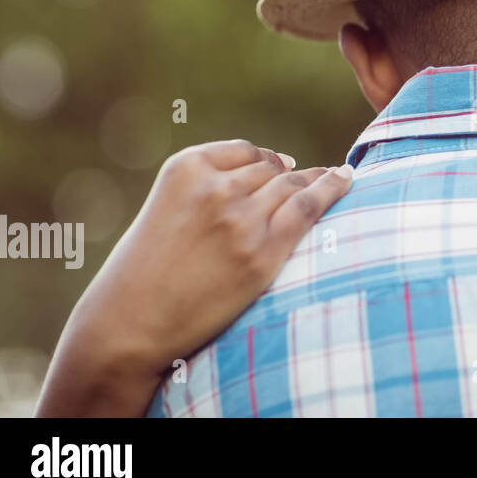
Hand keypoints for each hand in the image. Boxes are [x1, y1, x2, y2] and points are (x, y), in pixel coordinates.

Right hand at [36, 139, 353, 415]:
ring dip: (315, 179)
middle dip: (288, 175)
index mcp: (185, 168)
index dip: (266, 161)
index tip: (280, 166)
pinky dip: (333, 187)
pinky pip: (309, 207)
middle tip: (306, 179)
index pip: (245, 152)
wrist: (129, 324)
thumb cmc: (147, 269)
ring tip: (337, 176)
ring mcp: (241, 220)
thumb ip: (214, 181)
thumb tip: (285, 161)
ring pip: (293, 185)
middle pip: (272, 169)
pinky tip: (347, 178)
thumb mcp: (168, 205)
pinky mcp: (263, 253)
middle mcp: (215, 187)